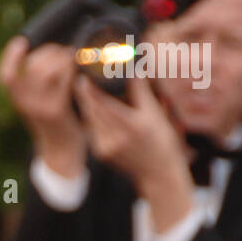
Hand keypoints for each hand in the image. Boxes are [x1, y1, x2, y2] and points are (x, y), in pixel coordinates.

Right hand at [0, 36, 86, 176]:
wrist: (61, 150)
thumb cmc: (52, 120)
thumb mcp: (35, 101)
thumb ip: (34, 81)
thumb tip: (46, 52)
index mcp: (17, 100)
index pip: (6, 75)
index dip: (11, 56)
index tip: (21, 42)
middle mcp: (25, 105)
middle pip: (31, 67)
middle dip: (48, 51)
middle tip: (62, 51)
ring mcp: (40, 108)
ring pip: (46, 71)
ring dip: (60, 58)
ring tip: (70, 58)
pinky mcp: (57, 111)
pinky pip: (63, 80)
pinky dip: (71, 68)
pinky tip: (77, 67)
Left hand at [73, 74, 194, 227]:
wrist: (157, 172)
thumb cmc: (160, 140)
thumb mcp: (154, 114)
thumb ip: (141, 92)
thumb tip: (134, 68)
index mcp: (131, 125)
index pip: (104, 104)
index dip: (91, 90)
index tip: (83, 76)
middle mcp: (117, 138)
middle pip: (93, 111)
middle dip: (85, 95)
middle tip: (81, 79)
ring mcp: (107, 147)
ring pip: (90, 120)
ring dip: (86, 105)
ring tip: (84, 89)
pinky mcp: (101, 153)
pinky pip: (92, 130)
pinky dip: (91, 118)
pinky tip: (91, 108)